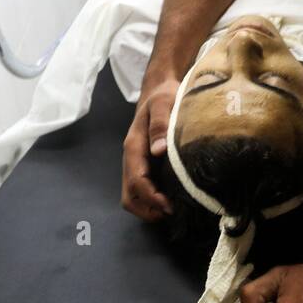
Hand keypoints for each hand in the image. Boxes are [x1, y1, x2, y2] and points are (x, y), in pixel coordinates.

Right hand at [120, 77, 178, 221]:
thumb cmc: (163, 96)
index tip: (169, 206)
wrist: (159, 89)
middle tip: (171, 213)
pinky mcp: (145, 164)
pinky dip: (153, 200)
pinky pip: (143, 189)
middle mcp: (132, 158)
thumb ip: (160, 125)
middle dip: (147, 209)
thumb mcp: (164, 103)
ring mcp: (137, 163)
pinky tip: (172, 199)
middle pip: (129, 195)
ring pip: (134, 195)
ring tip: (172, 210)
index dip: (151, 198)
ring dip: (149, 208)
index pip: (136, 181)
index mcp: (134, 146)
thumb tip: (158, 151)